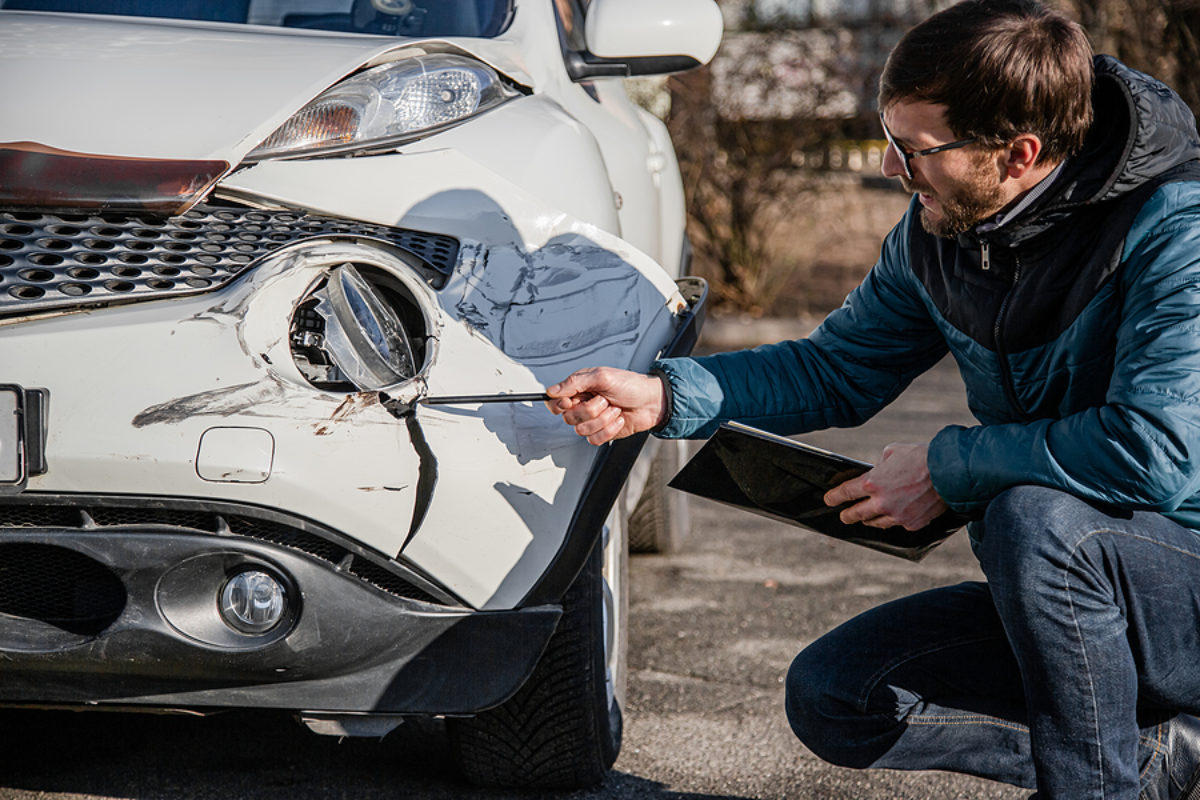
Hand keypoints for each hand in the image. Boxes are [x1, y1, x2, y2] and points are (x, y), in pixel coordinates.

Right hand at [545, 367, 667, 444]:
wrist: (652, 402)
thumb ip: (575, 383)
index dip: (559, 404)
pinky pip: (594, 439)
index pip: (555, 401)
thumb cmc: (631, 385)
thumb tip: (552, 390)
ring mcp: (593, 420)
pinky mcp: (602, 433)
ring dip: (603, 419)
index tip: (570, 401)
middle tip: (604, 400)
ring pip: (582, 430)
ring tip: (614, 408)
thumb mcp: (602, 377)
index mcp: (580, 389)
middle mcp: (584, 405)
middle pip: (569, 418)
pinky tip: (618, 419)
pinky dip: (609, 430)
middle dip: (591, 410)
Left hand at [823, 442, 948, 530]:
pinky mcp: (912, 524)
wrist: (949, 472)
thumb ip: (880, 465)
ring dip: (869, 520)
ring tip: (866, 518)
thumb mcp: (892, 452)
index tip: (829, 500)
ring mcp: (897, 516)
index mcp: (872, 483)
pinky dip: (894, 520)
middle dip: (847, 515)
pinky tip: (892, 516)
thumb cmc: (921, 457)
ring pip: (876, 523)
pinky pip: (898, 524)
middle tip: (843, 516)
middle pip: (857, 514)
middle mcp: (881, 503)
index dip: (835, 497)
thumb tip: (878, 471)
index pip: (846, 493)